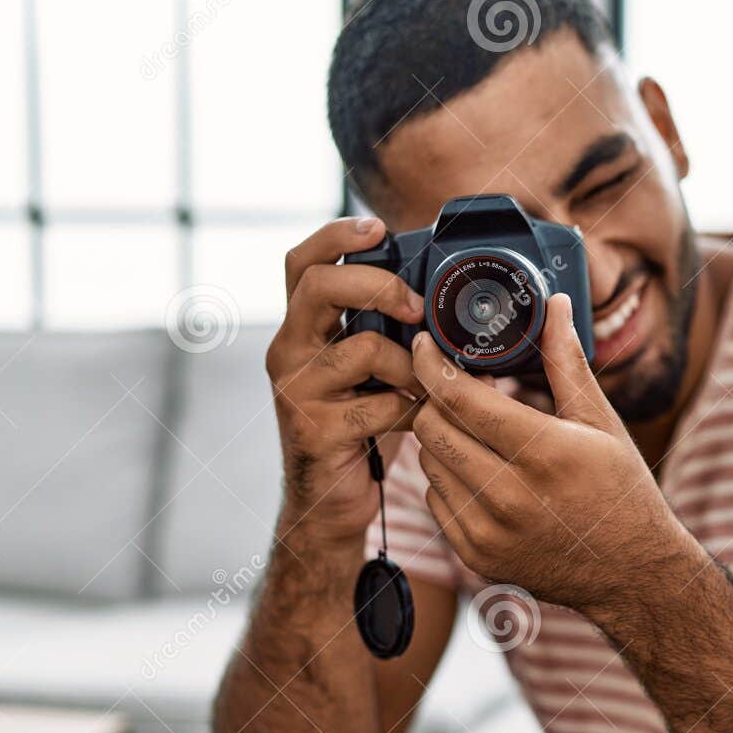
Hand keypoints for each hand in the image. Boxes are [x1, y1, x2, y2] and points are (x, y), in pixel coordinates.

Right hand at [266, 217, 426, 548]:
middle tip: (418, 310)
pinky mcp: (315, 432)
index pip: (301, 262)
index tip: (379, 228)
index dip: (337, 236)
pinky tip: (417, 423)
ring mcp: (297, 392)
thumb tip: (443, 294)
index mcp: (302, 329)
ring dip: (412, 368)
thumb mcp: (369, 370)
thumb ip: (385, 330)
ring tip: (425, 390)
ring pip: (363, 349)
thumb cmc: (360, 427)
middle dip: (380, 286)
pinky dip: (412, 413)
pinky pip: (380, 407)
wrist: (330, 504)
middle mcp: (288, 351)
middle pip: (320, 287)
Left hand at [410, 294, 699, 615]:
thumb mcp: (600, 422)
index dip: (432, 364)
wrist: (632, 572)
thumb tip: (555, 305)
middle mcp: (511, 496)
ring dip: (442, 439)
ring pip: (428, 462)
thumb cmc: (620, 489)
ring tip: (477, 433)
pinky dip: (449, 479)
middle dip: (436, 400)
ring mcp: (489, 532)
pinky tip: (482, 473)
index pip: (460, 398)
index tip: (424, 346)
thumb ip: (566, 362)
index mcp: (544, 453)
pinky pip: (436, 500)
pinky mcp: (477, 556)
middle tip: (459, 389)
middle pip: (432, 427)